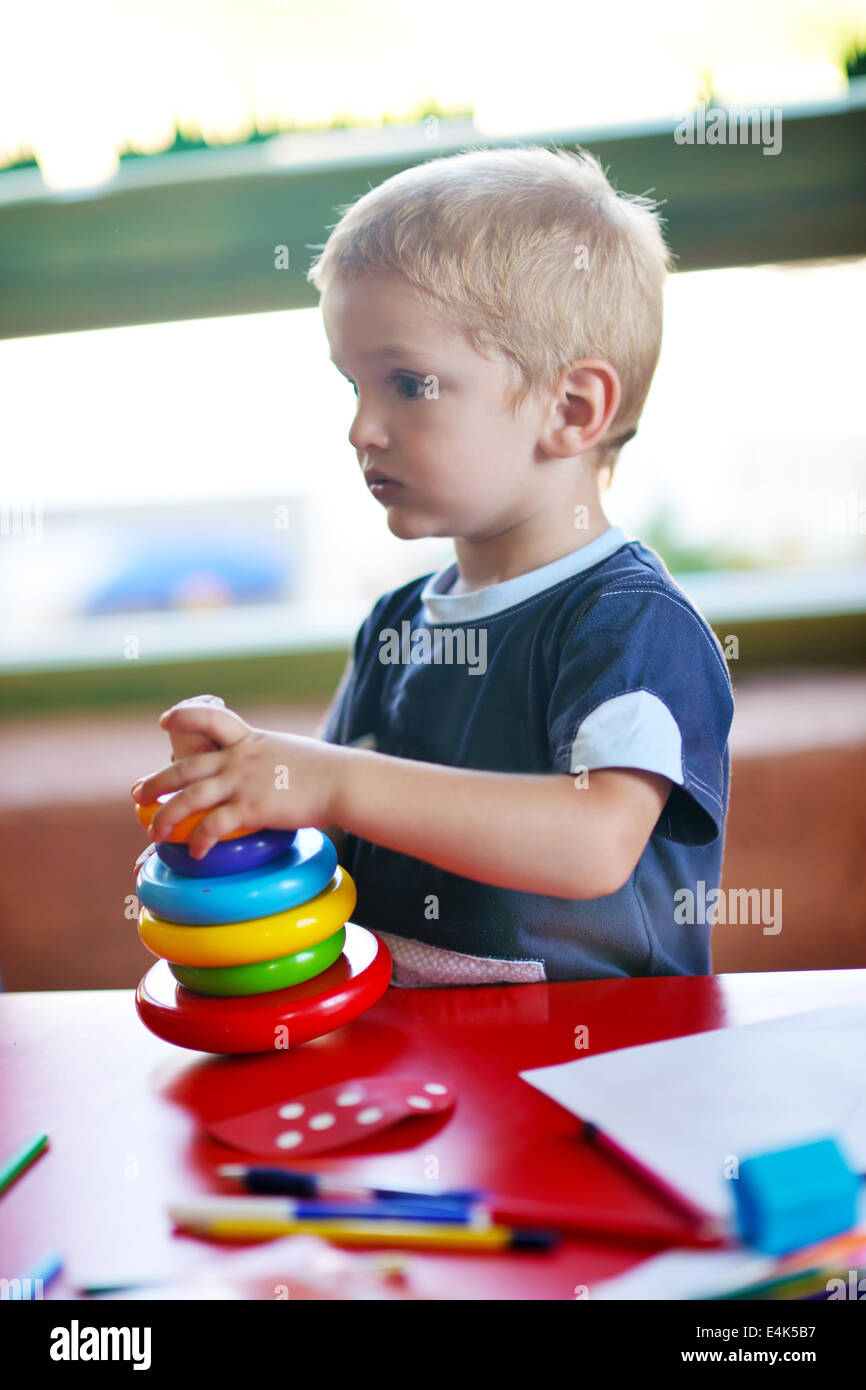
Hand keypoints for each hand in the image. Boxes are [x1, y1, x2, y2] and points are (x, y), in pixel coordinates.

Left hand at [130, 700, 346, 858]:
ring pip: (189, 798)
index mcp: (250, 741)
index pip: (210, 718)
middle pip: (186, 767)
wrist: (345, 781)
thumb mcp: (292, 753)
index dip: (184, 716)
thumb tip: (271, 776)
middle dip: (157, 782)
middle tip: (138, 793)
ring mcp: (243, 782)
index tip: (164, 721)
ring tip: (153, 833)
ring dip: (166, 817)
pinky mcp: (251, 808)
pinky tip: (195, 853)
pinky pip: (214, 825)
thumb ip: (271, 761)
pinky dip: (200, 840)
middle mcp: (239, 759)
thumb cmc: (329, 772)